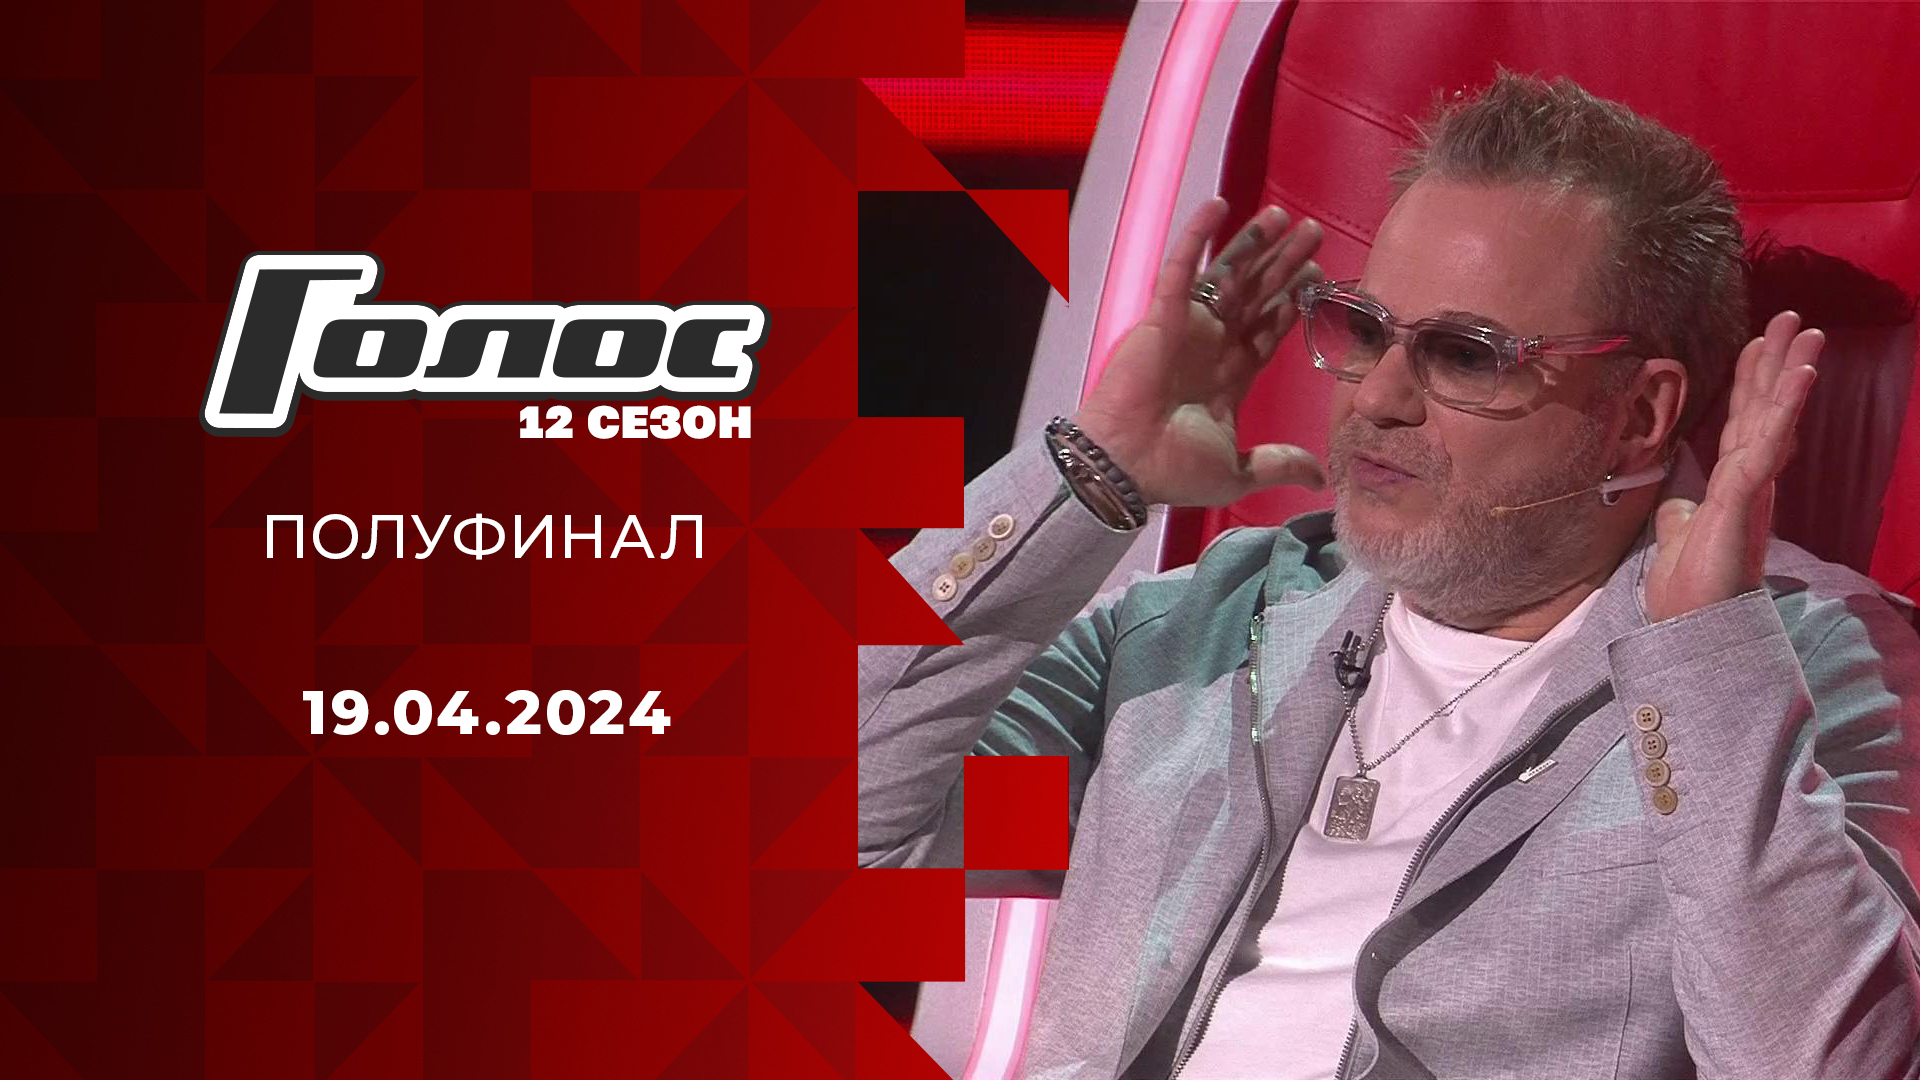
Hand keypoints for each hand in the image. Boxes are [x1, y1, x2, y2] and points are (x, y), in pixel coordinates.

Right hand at [1073, 198, 1325, 506]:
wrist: (1125, 466)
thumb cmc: (1172, 470)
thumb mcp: (1238, 471)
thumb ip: (1279, 463)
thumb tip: (1320, 478)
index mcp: (1230, 378)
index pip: (1268, 330)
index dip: (1292, 304)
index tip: (1319, 278)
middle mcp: (1212, 346)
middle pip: (1257, 295)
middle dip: (1286, 265)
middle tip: (1314, 233)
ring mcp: (1188, 328)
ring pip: (1229, 275)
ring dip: (1255, 245)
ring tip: (1284, 215)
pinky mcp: (1164, 316)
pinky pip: (1183, 267)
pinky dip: (1199, 236)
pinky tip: (1219, 204)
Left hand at [1643, 311, 1822, 623]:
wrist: (1691, 627)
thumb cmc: (1690, 590)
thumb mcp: (1678, 539)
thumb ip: (1680, 515)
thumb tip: (1674, 501)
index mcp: (1733, 484)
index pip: (1743, 422)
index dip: (1751, 382)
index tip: (1757, 344)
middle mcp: (1749, 479)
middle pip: (1764, 409)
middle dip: (1778, 362)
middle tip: (1793, 318)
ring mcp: (1752, 486)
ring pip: (1774, 418)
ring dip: (1791, 372)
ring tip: (1809, 332)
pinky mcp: (1749, 496)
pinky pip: (1769, 443)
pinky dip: (1785, 407)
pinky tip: (1800, 376)